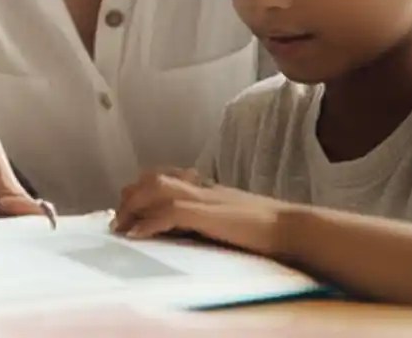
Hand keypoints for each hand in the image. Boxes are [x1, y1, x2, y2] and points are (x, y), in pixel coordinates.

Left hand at [111, 168, 295, 259]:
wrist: (293, 226)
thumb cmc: (266, 226)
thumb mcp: (230, 214)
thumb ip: (208, 212)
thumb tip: (184, 224)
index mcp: (206, 186)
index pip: (165, 176)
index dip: (142, 189)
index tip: (129, 207)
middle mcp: (201, 186)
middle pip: (154, 177)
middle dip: (131, 196)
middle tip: (119, 220)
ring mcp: (204, 197)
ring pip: (156, 188)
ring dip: (134, 207)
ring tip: (121, 227)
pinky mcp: (208, 214)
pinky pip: (169, 212)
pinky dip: (150, 223)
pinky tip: (137, 235)